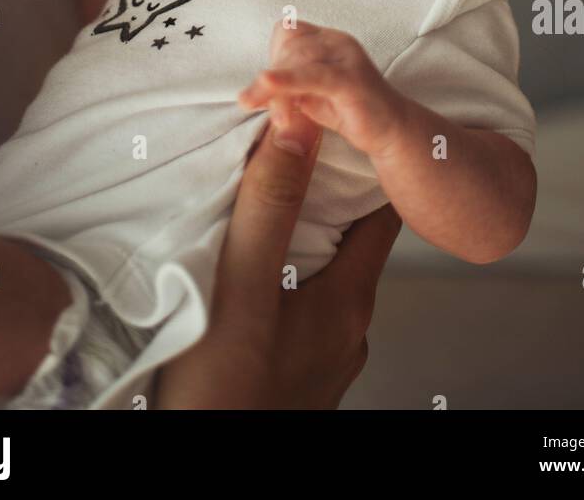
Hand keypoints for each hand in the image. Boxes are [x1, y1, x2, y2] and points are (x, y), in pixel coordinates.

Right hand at [152, 109, 400, 408]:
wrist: (202, 472)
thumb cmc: (220, 389)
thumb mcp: (241, 285)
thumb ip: (269, 204)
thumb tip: (300, 119)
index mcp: (350, 301)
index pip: (382, 211)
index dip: (366, 163)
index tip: (341, 122)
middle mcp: (348, 332)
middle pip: (350, 240)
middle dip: (325, 194)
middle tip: (292, 148)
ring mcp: (321, 360)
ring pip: (320, 276)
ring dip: (298, 237)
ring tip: (262, 202)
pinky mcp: (290, 378)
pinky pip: (296, 311)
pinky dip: (280, 279)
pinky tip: (246, 272)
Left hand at [238, 20, 405, 160]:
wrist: (392, 132)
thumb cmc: (348, 111)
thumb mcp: (309, 93)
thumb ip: (287, 83)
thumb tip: (255, 87)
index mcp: (326, 40)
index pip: (288, 33)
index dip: (274, 56)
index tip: (268, 87)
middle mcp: (336, 41)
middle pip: (289, 46)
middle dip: (269, 78)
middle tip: (253, 104)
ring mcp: (346, 58)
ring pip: (297, 60)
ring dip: (274, 88)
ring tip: (265, 112)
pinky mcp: (351, 79)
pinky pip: (313, 76)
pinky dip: (287, 80)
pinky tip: (267, 83)